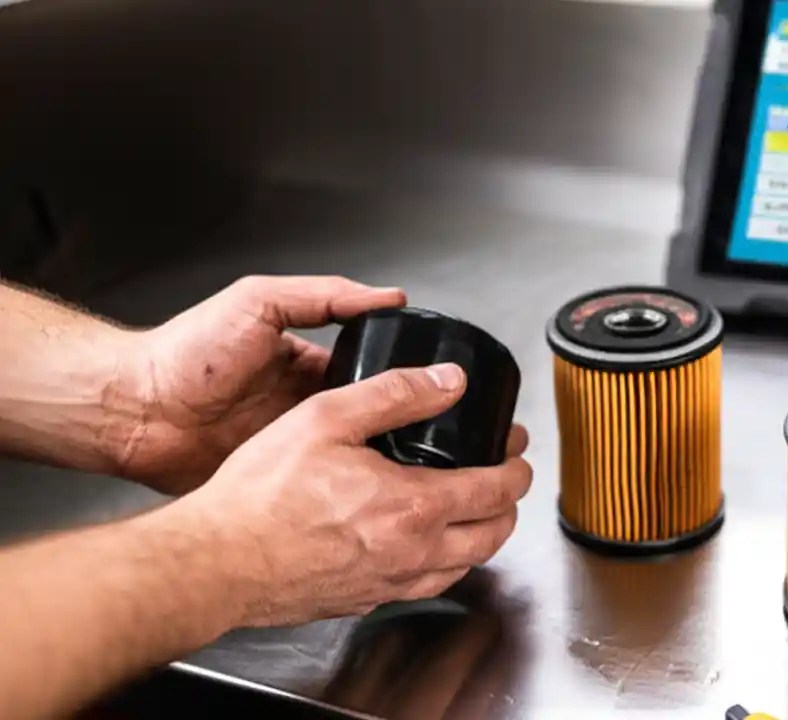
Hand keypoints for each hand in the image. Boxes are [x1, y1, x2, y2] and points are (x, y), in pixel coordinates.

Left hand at [117, 275, 406, 494]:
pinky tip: (357, 492)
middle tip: (427, 438)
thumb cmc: (184, 351)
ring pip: (346, 459)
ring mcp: (288, 447)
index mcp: (304, 363)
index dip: (401, 381)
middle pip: (365, 419)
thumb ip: (322, 296)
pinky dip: (333, 492)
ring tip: (401, 469)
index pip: (368, 372)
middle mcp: (301, 407)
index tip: (434, 389)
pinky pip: (312, 488)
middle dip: (394, 428)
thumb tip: (385, 295)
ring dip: (369, 464)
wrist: (133, 409)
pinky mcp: (270, 482)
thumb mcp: (259, 302)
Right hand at [165, 362, 532, 627]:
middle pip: (494, 534)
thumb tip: (447, 381)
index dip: (516, 467)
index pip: (496, 490)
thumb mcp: (327, 418)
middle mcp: (412, 554)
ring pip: (465, 566)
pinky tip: (424, 543)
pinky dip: (443, 562)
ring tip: (474, 508)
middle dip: (509, 503)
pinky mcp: (365, 602)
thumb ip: (396, 393)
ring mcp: (391, 585)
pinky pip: (426, 585)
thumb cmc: (260, 497)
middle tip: (505, 478)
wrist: (215, 562)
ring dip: (481, 535)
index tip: (515, 451)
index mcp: (414, 507)